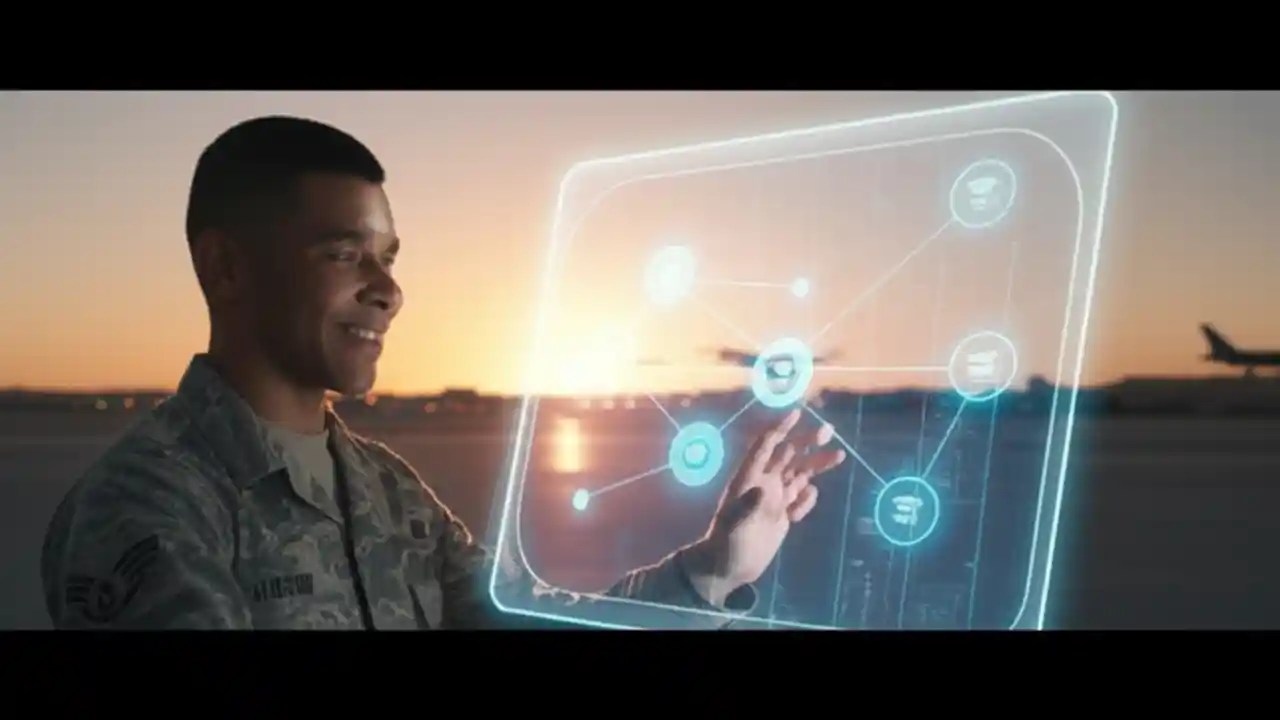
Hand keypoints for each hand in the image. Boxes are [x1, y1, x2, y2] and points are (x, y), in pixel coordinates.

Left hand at [683, 408, 846, 606]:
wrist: (728, 568)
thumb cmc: (726, 544)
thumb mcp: (733, 526)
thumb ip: (747, 507)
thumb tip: (764, 490)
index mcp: (748, 478)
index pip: (766, 445)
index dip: (781, 428)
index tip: (797, 413)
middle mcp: (763, 483)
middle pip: (789, 455)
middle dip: (807, 441)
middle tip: (828, 430)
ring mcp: (774, 499)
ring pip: (799, 474)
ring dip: (817, 464)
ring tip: (839, 454)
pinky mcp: (782, 516)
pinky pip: (800, 500)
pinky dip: (806, 500)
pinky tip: (802, 507)